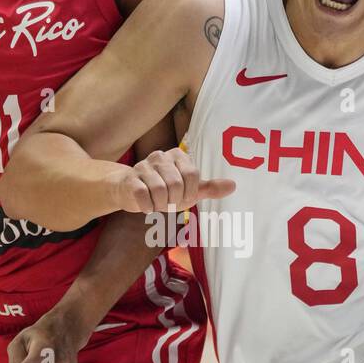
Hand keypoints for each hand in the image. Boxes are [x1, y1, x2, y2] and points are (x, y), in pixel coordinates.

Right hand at [110, 148, 234, 212]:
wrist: (131, 191)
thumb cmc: (164, 190)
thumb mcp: (189, 190)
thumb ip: (209, 188)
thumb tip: (233, 186)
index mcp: (178, 155)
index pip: (192, 176)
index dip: (189, 193)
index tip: (183, 197)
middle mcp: (160, 156)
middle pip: (176, 184)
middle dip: (173, 200)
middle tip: (168, 202)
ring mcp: (143, 166)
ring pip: (159, 191)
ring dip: (160, 205)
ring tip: (157, 203)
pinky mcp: (130, 179)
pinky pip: (143, 196)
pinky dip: (147, 207)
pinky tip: (146, 206)